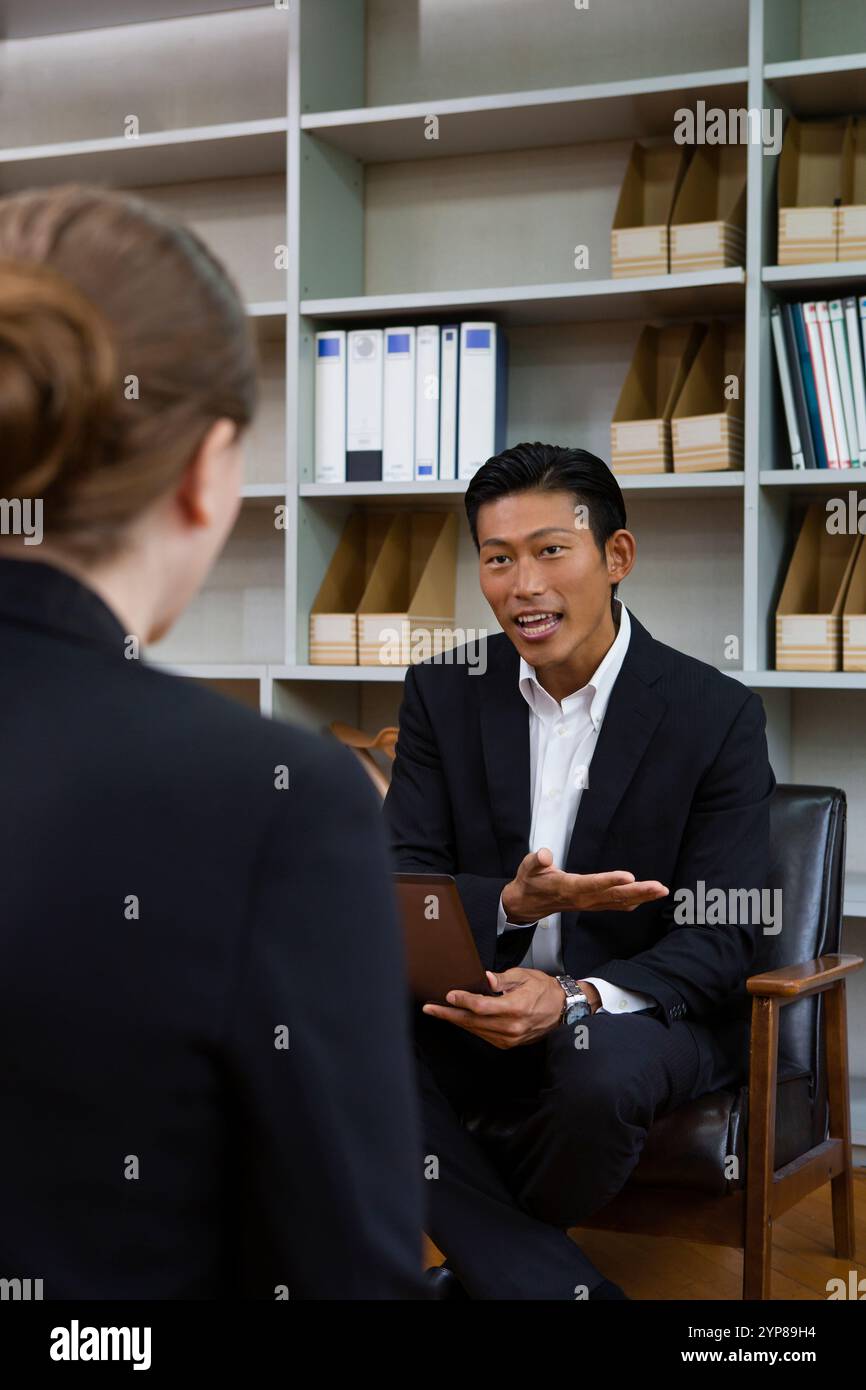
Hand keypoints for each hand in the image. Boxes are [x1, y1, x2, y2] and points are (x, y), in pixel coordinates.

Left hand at [422, 968, 570, 1048]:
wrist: (563, 1009)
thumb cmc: (545, 990)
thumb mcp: (524, 976)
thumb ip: (502, 979)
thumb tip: (486, 979)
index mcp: (516, 1007)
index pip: (482, 1006)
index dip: (463, 1001)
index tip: (449, 995)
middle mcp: (512, 1026)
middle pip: (473, 1021)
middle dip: (449, 1014)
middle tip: (430, 1008)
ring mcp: (510, 1038)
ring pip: (476, 1030)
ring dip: (456, 1021)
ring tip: (439, 1013)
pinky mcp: (508, 1043)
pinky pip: (483, 1035)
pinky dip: (470, 1027)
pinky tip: (459, 1020)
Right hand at [501, 847, 667, 924]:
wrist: (526, 904)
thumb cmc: (530, 882)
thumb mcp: (528, 867)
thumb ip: (537, 860)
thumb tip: (544, 854)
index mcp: (567, 888)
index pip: (591, 884)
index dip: (610, 881)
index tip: (628, 876)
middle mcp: (582, 898)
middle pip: (613, 896)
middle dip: (638, 891)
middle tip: (659, 887)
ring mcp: (588, 904)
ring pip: (618, 902)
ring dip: (641, 896)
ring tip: (661, 890)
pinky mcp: (591, 904)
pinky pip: (615, 905)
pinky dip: (632, 902)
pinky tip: (646, 898)